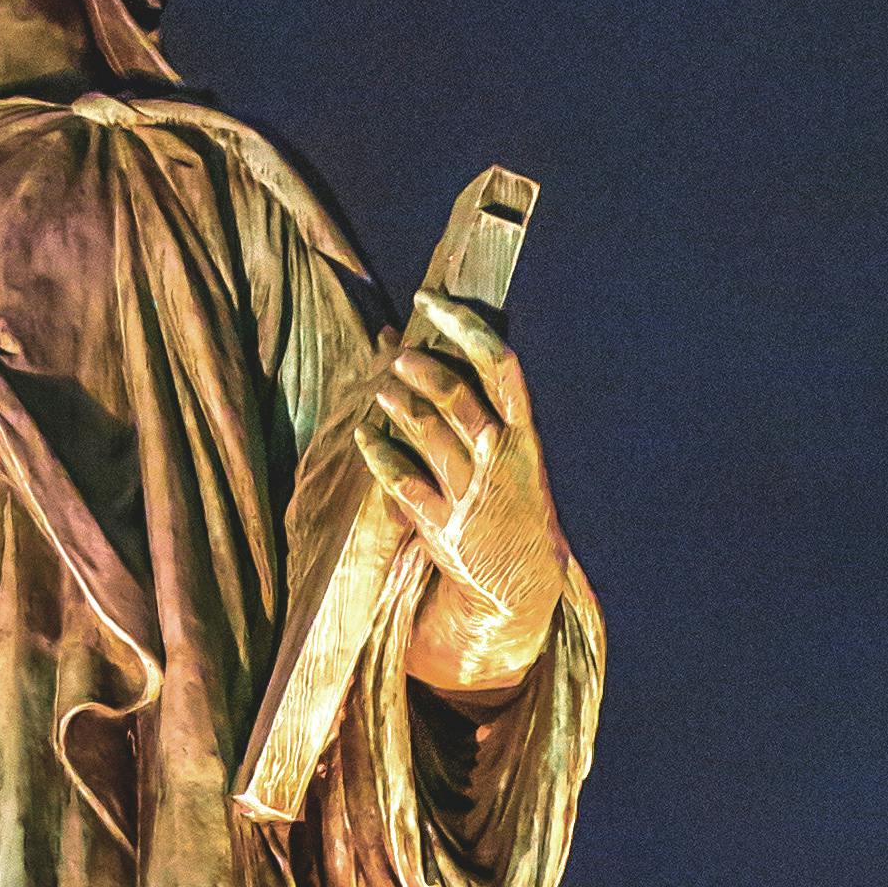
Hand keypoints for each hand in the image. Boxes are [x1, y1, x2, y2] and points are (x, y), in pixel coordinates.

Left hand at [360, 290, 569, 699]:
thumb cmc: (512, 506)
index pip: (500, 363)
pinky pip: (403, 482)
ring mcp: (471, 493)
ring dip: (398, 405)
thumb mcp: (513, 457)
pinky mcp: (443, 527)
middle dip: (423, 368)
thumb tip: (408, 343)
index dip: (464, 325)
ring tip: (381, 390)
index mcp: (523, 436)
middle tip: (399, 356)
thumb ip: (474, 406)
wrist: (523, 586)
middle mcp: (499, 458)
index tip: (431, 300)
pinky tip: (364, 438)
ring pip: (427, 433)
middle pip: (458, 396)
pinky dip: (380, 456)